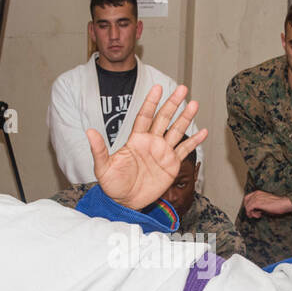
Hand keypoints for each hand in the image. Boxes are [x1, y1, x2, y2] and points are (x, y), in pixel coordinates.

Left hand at [89, 84, 206, 210]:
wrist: (124, 202)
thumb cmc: (112, 185)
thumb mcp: (102, 167)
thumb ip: (98, 149)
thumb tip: (89, 131)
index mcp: (135, 140)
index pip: (145, 116)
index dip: (151, 102)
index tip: (158, 88)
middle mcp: (151, 142)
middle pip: (164, 118)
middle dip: (173, 103)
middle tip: (182, 89)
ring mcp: (162, 152)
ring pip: (176, 131)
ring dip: (185, 118)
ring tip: (194, 104)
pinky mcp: (171, 165)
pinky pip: (184, 150)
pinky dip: (194, 141)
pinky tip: (203, 132)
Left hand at [242, 190, 291, 217]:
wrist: (283, 203)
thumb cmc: (278, 204)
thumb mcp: (266, 203)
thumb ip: (259, 205)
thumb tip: (255, 211)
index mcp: (258, 192)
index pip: (247, 198)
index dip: (248, 205)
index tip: (252, 211)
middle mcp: (256, 194)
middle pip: (246, 201)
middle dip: (248, 209)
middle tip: (253, 214)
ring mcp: (256, 198)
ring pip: (247, 206)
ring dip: (251, 213)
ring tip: (258, 215)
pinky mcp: (257, 203)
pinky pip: (249, 209)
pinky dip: (252, 213)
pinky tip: (259, 215)